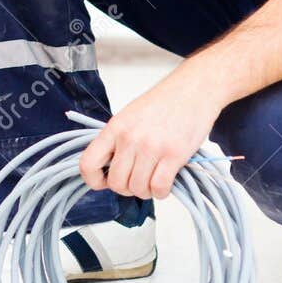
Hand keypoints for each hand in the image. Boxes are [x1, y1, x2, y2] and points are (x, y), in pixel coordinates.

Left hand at [79, 69, 227, 199]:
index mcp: (115, 127)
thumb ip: (117, 140)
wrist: (193, 90)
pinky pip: (159, 188)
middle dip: (126, 188)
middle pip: (116, 183)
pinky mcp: (174, 155)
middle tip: (136, 180)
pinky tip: (166, 182)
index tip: (103, 182)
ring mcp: (151, 147)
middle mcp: (130, 138)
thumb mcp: (129, 116)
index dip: (93, 180)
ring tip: (153, 179)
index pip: (88, 163)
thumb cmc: (163, 102)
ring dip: (146, 191)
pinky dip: (161, 192)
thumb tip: (110, 168)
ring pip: (138, 189)